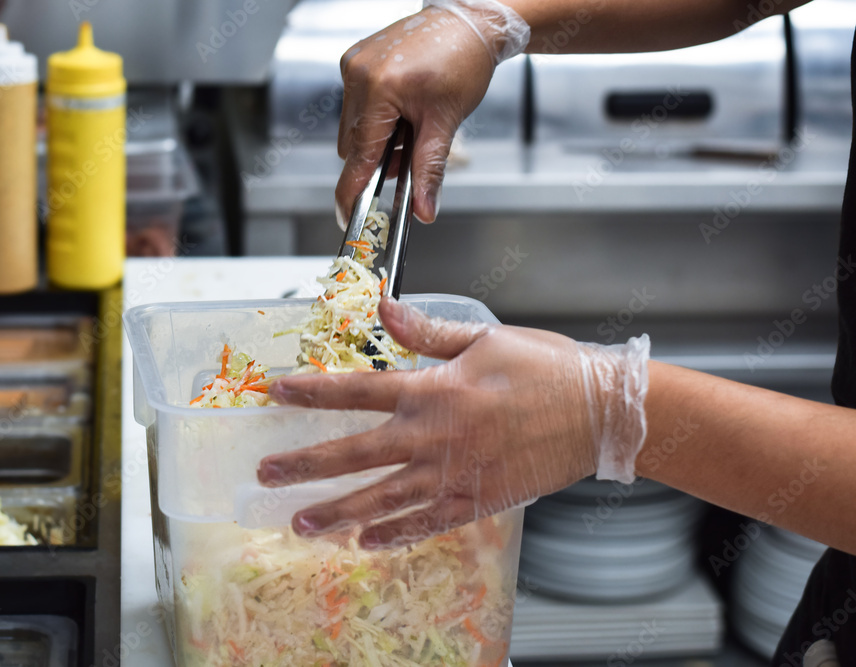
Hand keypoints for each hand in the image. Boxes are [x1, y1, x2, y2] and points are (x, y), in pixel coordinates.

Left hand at [258, 297, 649, 548]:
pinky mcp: (477, 502)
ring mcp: (453, 474)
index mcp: (434, 390)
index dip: (314, 391)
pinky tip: (365, 543)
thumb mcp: (485, 338)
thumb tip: (383, 307)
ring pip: (382, 498)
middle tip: (267, 476)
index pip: (358, 390)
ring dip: (337, 512)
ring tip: (300, 523)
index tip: (277, 393)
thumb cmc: (546, 369)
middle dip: (306, 465)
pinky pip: (426, 524)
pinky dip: (394, 535)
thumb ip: (428, 329)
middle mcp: (434, 436)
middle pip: (356, 454)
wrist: (600, 413)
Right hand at [335, 1, 529, 226]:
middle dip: (379, 159)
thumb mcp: (446, 122)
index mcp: (379, 87)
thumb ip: (429, 170)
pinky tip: (403, 109)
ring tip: (413, 125)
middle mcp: (358, 73)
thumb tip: (423, 209)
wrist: (469, 21)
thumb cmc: (463, 60)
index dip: (353, 191)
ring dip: (379, 138)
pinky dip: (378, 117)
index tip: (347, 216)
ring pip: (354, 127)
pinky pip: (357, 105)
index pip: (359, 155)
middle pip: (353, 144)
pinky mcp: (355, 60)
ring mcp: (353, 64)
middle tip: (410, 155)